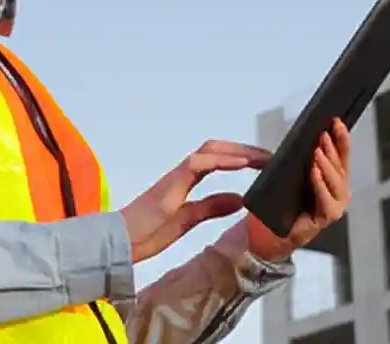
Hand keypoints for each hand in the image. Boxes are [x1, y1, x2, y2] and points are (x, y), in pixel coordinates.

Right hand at [120, 140, 269, 262]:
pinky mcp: (171, 184)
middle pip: (215, 148)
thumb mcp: (188, 219)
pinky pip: (199, 164)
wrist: (121, 241)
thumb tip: (239, 200)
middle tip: (269, 155)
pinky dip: (222, 161)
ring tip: (261, 156)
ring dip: (237, 150)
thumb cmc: (147, 232)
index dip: (240, 156)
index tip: (264, 161)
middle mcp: (181, 173)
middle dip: (243, 148)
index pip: (216, 159)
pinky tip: (242, 163)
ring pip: (209, 151)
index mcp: (184, 181)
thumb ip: (212, 207)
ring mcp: (176, 177)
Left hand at [246, 118, 352, 260]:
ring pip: (337, 183)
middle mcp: (336, 192)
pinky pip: (326, 202)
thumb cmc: (277, 203)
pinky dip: (320, 186)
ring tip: (318, 151)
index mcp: (330, 178)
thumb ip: (299, 158)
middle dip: (333, 148)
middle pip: (340, 166)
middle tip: (324, 133)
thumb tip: (303, 136)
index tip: (335, 121)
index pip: (340, 155)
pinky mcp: (323, 220)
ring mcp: (332, 206)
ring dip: (327, 165)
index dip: (340, 138)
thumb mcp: (288, 174)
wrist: (264, 233)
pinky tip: (314, 173)